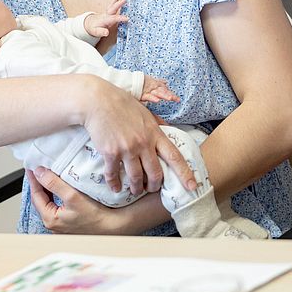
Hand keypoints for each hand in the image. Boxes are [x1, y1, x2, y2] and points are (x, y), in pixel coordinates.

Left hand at [28, 168, 160, 234]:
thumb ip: (54, 184)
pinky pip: (59, 204)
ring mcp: (62, 223)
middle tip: (39, 168)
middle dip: (41, 183)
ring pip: (51, 201)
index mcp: (50, 219)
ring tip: (49, 174)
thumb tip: (39, 173)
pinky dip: (58, 194)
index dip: (34, 179)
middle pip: (42, 199)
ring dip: (50, 188)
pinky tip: (62, 186)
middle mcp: (54, 223)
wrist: (113, 225)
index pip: (36, 195)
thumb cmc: (96, 216)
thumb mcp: (72, 196)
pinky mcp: (70, 221)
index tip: (32, 167)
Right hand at [79, 77, 196, 195]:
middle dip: (155, 186)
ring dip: (136, 188)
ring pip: (136, 178)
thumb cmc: (123, 104)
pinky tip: (115, 188)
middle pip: (155, 173)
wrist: (99, 101)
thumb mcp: (146, 113)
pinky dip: (115, 184)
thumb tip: (168, 129)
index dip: (185, 173)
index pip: (175, 156)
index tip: (193, 186)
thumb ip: (157, 125)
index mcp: (155, 133)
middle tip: (152, 189)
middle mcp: (144, 143)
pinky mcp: (110, 153)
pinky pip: (113, 174)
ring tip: (135, 191)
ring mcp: (127, 149)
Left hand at [84, 0, 128, 39]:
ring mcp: (108, 11)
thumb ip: (101, 32)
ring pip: (113, 3)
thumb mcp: (96, 32)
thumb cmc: (94, 28)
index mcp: (105, 19)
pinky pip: (114, 3)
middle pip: (113, 8)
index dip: (120, 18)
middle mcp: (107, 14)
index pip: (113, 18)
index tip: (127, 18)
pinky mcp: (110, 9)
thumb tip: (106, 32)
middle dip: (118, 4)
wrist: (90, 23)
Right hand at [140, 74, 179, 104]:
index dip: (171, 94)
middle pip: (164, 92)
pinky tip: (157, 100)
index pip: (165, 90)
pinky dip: (153, 98)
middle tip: (176, 99)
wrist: (131, 81)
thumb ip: (159, 82)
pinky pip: (149, 96)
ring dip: (164, 95)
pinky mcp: (143, 94)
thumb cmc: (141, 81)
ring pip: (158, 93)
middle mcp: (154, 88)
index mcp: (156, 85)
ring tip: (170, 98)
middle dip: (170, 95)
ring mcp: (149, 91)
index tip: (178, 99)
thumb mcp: (151, 80)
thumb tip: (166, 82)